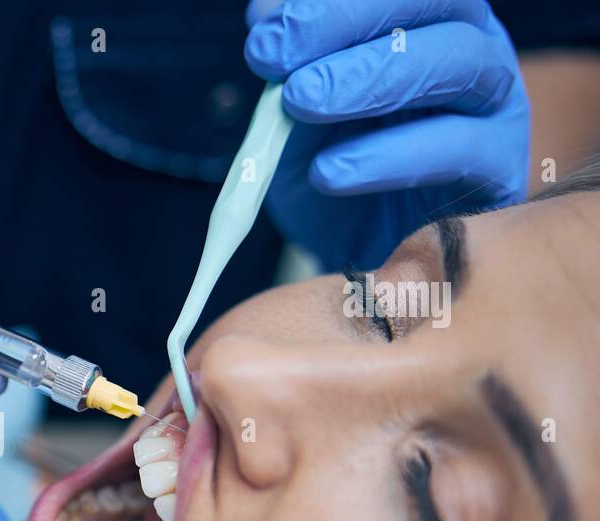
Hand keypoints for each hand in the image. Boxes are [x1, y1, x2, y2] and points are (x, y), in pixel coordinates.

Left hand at [244, 0, 528, 267]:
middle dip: (347, 26)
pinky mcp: (500, 168)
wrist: (356, 251)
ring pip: (460, 64)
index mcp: (428, 19)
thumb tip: (264, 13)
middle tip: (278, 65)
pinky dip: (388, 157)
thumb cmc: (331, 164)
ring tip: (301, 105)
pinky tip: (330, 171)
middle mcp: (472, 48)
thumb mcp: (294, 115)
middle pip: (438, 3)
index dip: (332, 3)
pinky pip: (461, 149)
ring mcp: (495, 105)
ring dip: (372, 79)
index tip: (264, 36)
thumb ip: (289, 66)